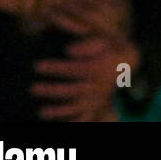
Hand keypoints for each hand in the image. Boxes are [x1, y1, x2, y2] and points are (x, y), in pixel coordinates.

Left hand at [32, 0, 137, 120]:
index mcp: (99, 67)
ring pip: (77, 106)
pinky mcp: (95, 106)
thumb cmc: (109, 48)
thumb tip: (68, 49)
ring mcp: (96, 97)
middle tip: (32, 88)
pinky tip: (54, 119)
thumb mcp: (105, 39)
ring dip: (59, 110)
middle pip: (74, 90)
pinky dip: (71, 120)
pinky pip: (83, 117)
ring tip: (41, 111)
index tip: (37, 66)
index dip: (56, 68)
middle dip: (53, 90)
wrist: (128, 64)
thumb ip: (88, 42)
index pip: (76, 68)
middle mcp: (98, 84)